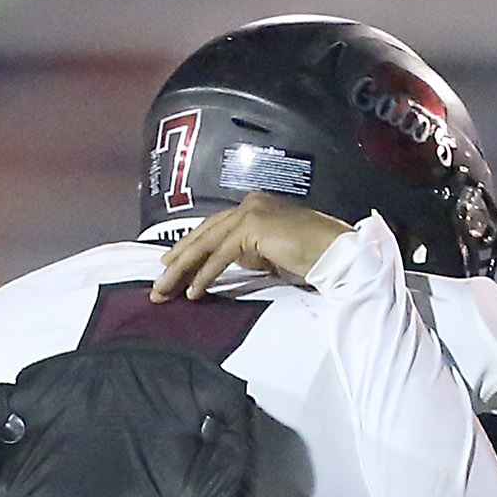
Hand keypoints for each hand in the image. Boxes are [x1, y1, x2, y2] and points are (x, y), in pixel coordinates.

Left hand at [151, 193, 352, 300]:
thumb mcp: (274, 254)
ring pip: (206, 243)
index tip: (172, 265)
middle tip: (158, 282)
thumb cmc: (314, 259)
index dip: (191, 247)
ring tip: (165, 290)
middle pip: (204, 232)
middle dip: (178, 259)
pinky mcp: (253, 228)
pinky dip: (205, 275)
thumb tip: (231, 261)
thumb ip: (252, 252)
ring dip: (183, 269)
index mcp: (255, 206)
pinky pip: (221, 255)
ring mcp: (251, 213)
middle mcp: (250, 204)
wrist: (338, 255)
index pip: (215, 227)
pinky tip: (193, 293)